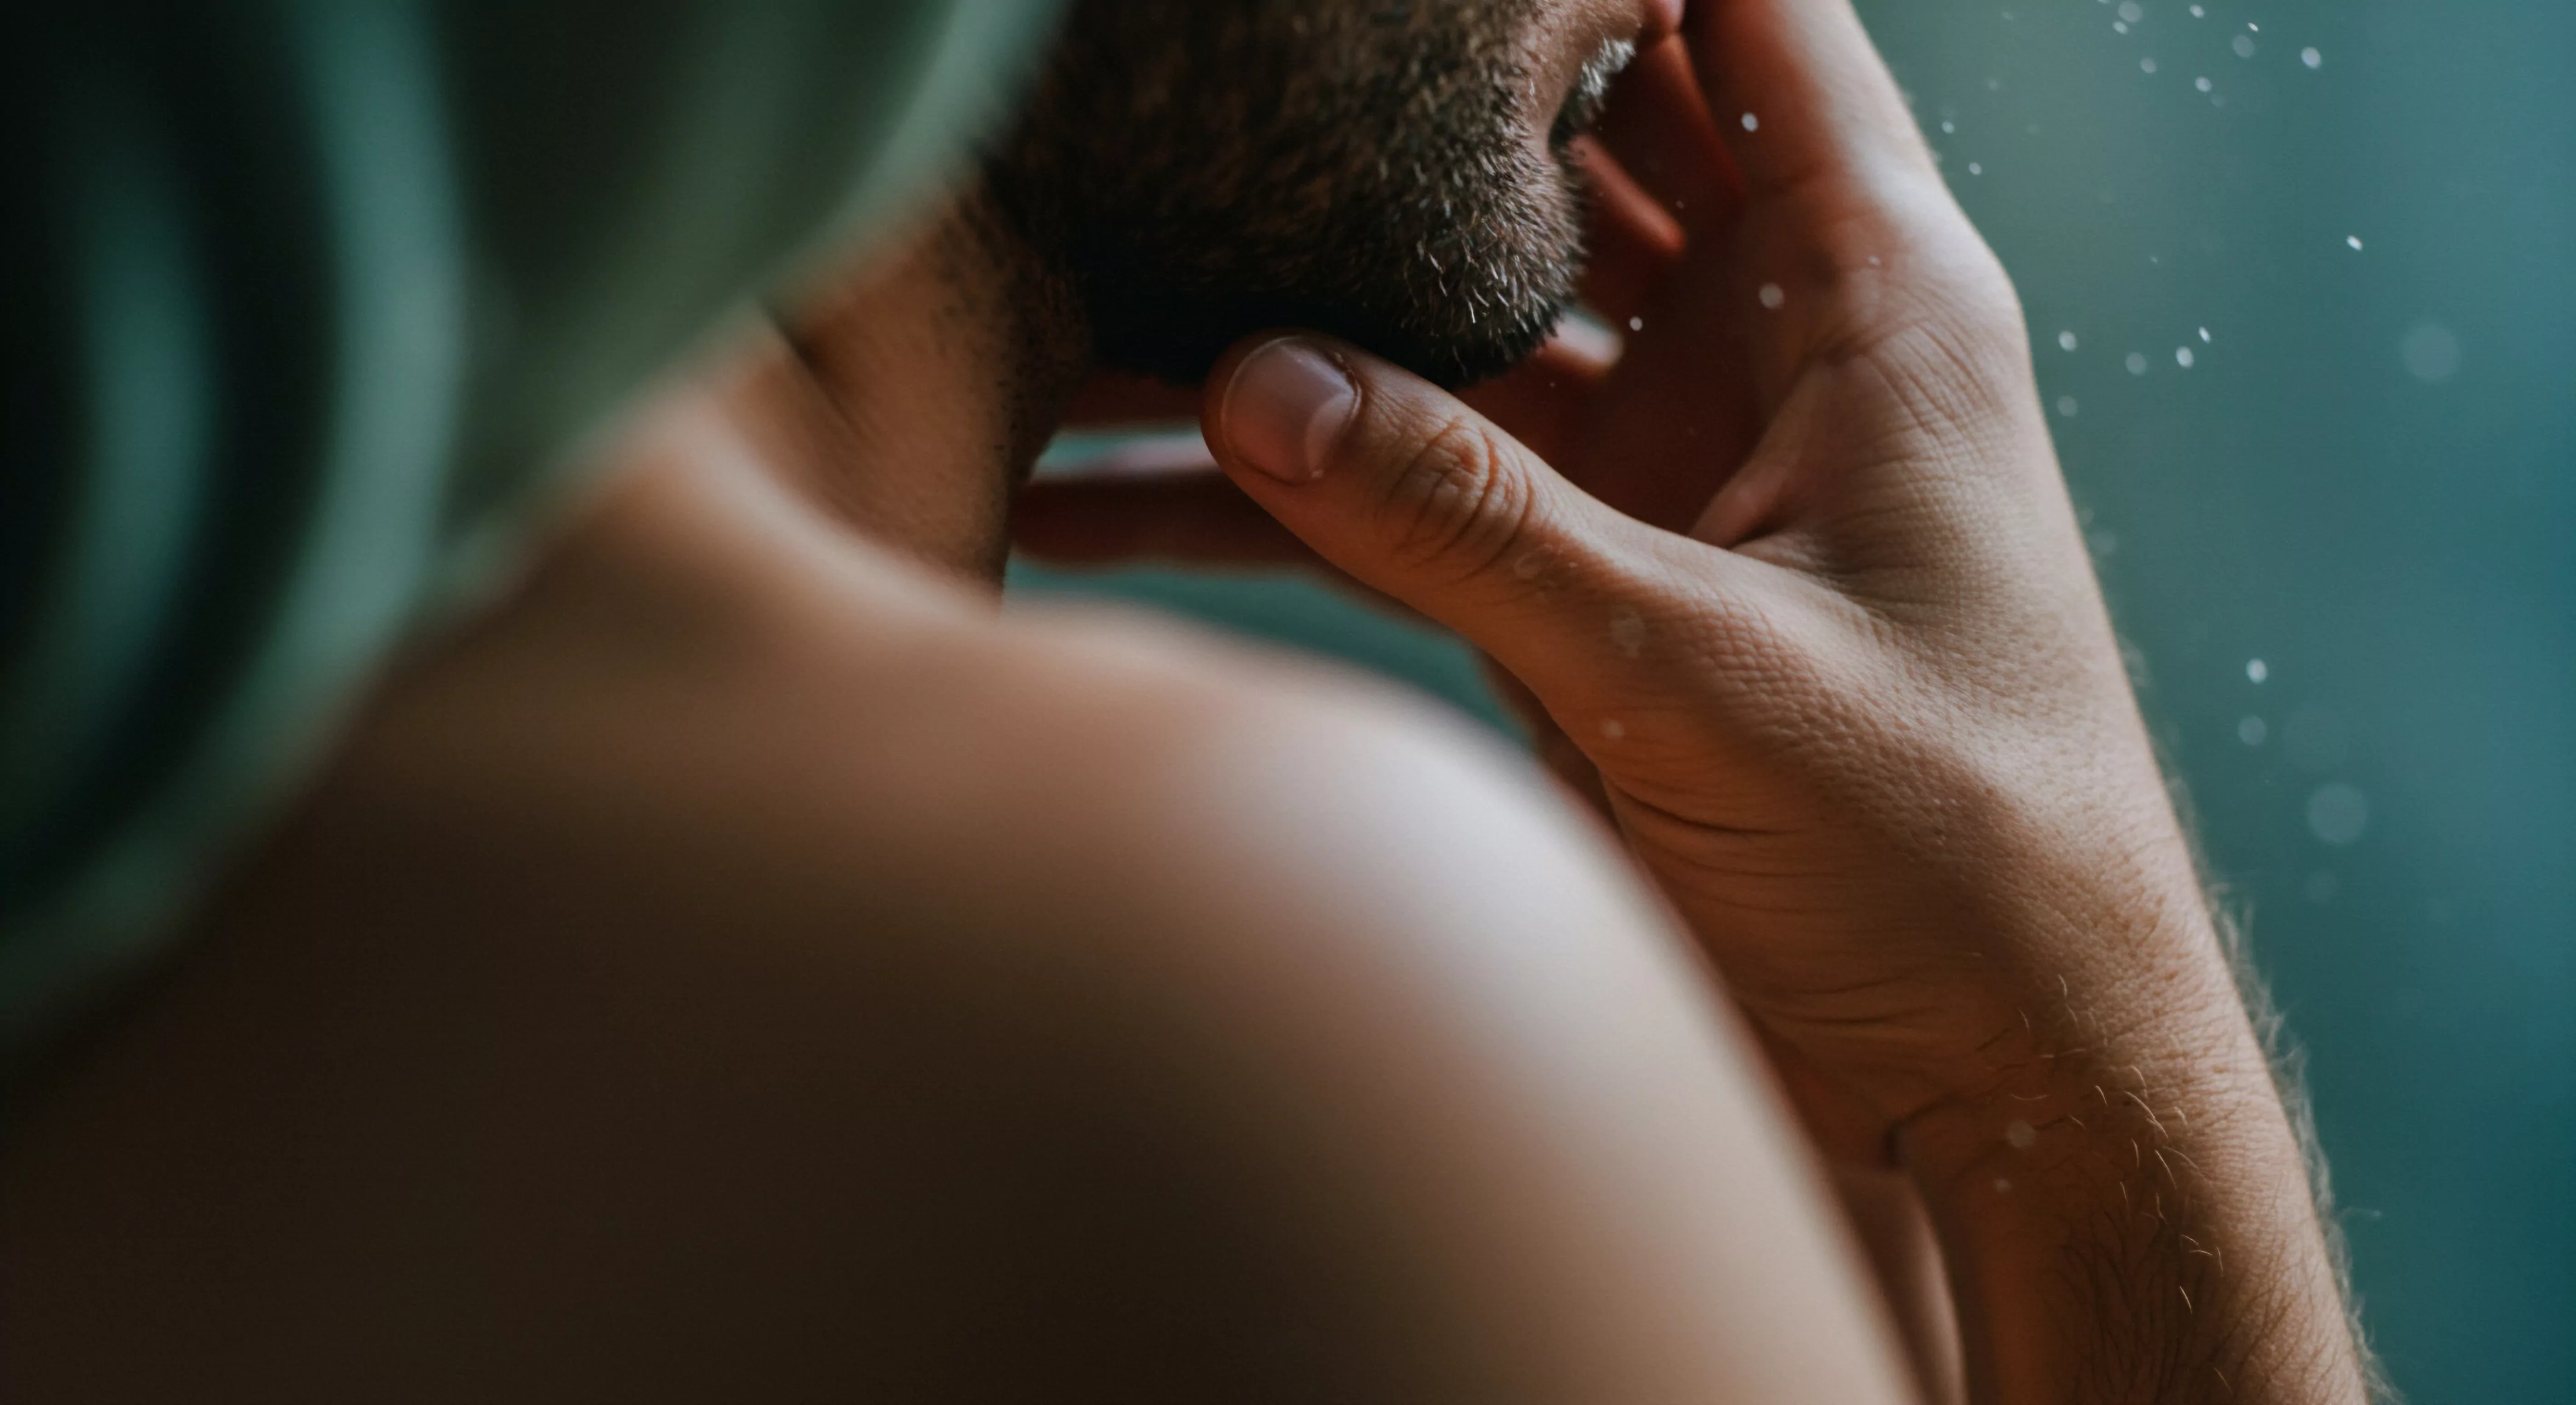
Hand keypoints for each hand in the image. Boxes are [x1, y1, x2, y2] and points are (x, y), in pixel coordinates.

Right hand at [1022, 4, 2371, 1399]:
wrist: (2000, 1079)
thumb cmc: (1956, 857)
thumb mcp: (1710, 672)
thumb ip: (1475, 523)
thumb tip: (1250, 378)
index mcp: (1869, 301)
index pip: (1748, 24)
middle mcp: (1757, 354)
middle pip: (1561, 151)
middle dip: (1400, 110)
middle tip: (1215, 77)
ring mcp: (1657, 468)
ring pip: (1450, 325)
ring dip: (1292, 309)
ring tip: (1100, 272)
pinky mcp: (1579, 586)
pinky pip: (1398, 495)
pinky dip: (1268, 491)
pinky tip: (1102, 487)